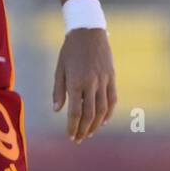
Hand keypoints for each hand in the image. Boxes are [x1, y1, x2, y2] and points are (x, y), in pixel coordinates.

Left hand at [52, 27, 115, 143]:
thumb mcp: (60, 69)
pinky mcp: (112, 76)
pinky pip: (112, 99)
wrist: (88, 31)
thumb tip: (57, 110)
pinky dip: (109, 112)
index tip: (70, 136)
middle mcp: (91, 83)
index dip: (73, 127)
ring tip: (89, 133)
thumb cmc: (70, 50)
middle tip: (78, 139)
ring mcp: (103, 80)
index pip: (75, 112)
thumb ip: (59, 91)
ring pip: (103, 109)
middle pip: (90, 114)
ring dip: (96, 124)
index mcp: (76, 82)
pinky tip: (103, 121)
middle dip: (84, 129)